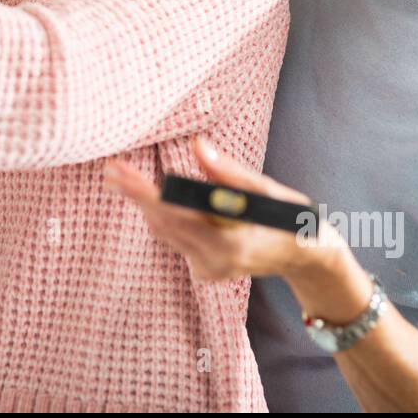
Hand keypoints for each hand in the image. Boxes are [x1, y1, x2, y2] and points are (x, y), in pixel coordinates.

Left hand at [103, 135, 333, 281]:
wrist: (306, 258)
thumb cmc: (292, 217)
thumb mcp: (268, 190)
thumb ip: (230, 172)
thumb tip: (198, 146)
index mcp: (231, 244)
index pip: (175, 214)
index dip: (144, 193)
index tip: (120, 173)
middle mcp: (215, 262)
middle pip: (163, 224)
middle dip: (136, 195)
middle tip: (110, 169)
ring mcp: (209, 270)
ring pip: (165, 233)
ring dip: (145, 204)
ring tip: (120, 178)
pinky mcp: (206, 271)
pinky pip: (176, 240)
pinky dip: (164, 217)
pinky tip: (153, 200)